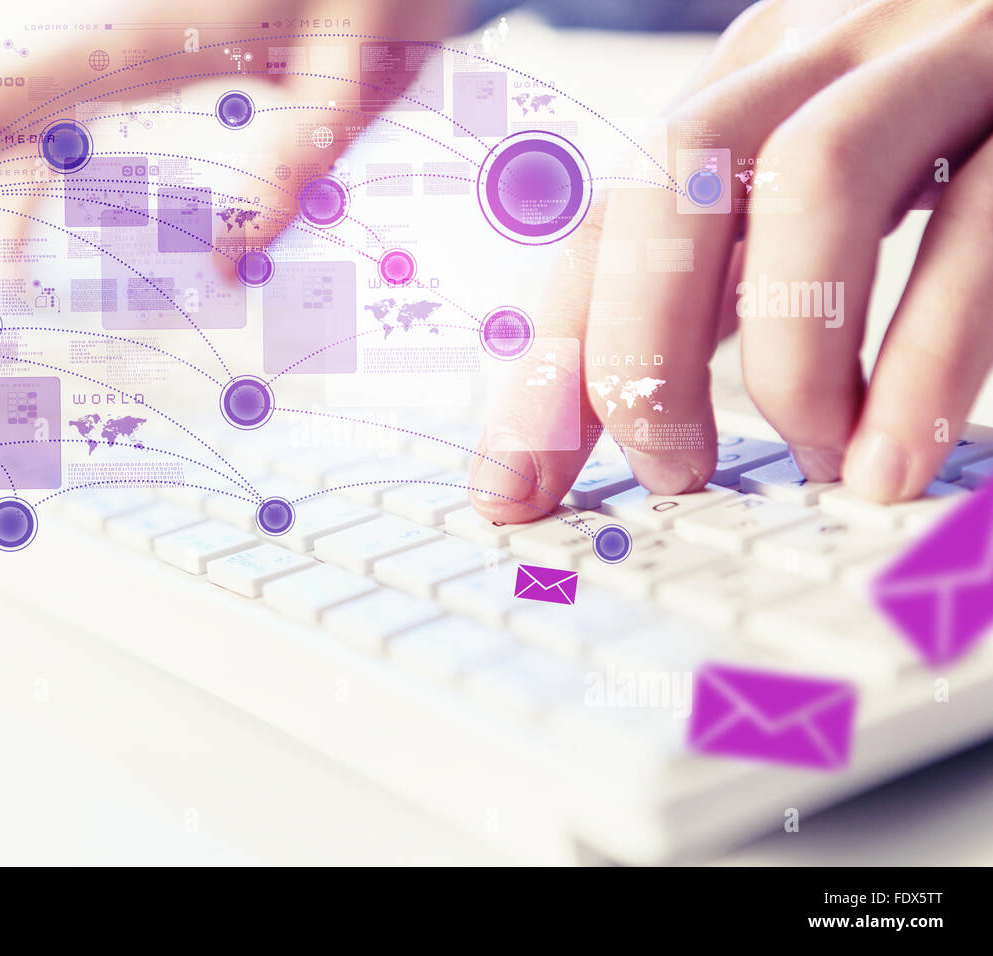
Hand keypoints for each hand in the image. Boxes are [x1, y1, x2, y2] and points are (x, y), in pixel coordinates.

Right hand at [0, 0, 465, 297]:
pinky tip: (9, 268)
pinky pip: (48, 157)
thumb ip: (306, 137)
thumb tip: (232, 261)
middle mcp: (106, 57)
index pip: (2, 98)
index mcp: (138, 41)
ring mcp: (114, 77)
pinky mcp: (135, 96)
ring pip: (1, 150)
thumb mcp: (352, 56)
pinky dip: (13, 213)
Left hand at [471, 0, 992, 523]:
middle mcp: (826, 49)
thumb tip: (638, 417)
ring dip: (788, 358)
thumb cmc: (965, 128)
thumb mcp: (822, 189)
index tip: (513, 486)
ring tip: (815, 461)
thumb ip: (734, 272)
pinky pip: (975, 230)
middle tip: (672, 471)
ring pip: (810, 181)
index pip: (607, 215)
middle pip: (672, 179)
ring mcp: (940, 59)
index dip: (549, 361)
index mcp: (750, 79)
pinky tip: (893, 456)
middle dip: (644, 351)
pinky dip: (922, 363)